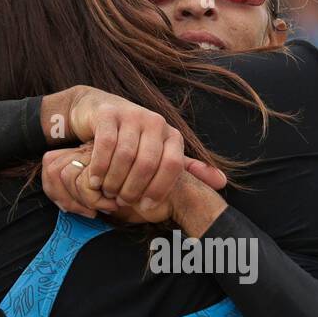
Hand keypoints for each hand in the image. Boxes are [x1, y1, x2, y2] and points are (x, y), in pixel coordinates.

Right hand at [57, 86, 225, 199]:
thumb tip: (222, 182)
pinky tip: (95, 179)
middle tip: (122, 200)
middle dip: (133, 188)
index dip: (159, 189)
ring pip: (125, 155)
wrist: (99, 110)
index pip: (172, 166)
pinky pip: (106, 144)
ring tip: (108, 191)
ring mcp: (131, 115)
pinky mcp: (108, 113)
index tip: (146, 206)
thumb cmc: (132, 139)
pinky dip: (100, 166)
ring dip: (115, 180)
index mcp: (171, 134)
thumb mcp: (160, 152)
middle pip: (148, 163)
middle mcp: (154, 122)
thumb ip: (186, 168)